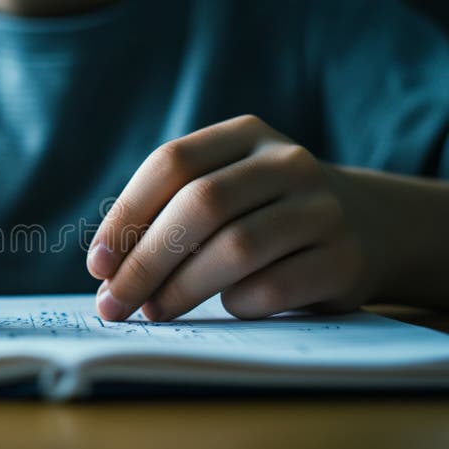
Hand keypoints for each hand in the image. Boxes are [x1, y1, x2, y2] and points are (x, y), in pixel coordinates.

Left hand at [87, 115, 375, 320]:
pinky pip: (272, 287)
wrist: (365, 225)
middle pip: (200, 205)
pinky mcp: (345, 258)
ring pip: (236, 248)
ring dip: (181, 289)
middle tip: (113, 303)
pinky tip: (228, 306)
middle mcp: (287, 161)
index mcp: (245, 135)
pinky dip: (237, 303)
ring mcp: (322, 207)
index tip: (97, 265)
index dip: (126, 216)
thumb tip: (108, 270)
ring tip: (153, 311)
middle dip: (145, 262)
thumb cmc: (264, 212)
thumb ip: (170, 214)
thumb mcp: (224, 189)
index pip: (171, 163)